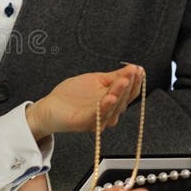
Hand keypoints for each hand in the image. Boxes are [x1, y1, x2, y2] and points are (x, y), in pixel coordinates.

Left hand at [26, 64, 143, 139]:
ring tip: (123, 82)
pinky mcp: (85, 123)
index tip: (139, 70)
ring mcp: (98, 119)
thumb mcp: (96, 80)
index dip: (135, 82)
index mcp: (113, 102)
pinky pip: (97, 115)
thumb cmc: (73, 94)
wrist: (51, 106)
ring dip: (119, 94)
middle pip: (123, 100)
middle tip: (133, 73)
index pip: (129, 93)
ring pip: (112, 107)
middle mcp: (109, 113)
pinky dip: (104, 107)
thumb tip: (133, 68)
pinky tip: (110, 97)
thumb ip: (114, 77)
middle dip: (128, 85)